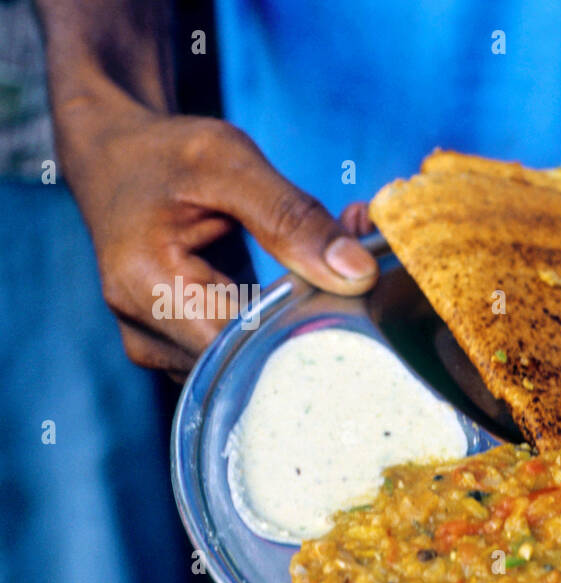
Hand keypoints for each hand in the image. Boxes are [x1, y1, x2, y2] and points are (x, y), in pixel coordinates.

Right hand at [59, 102, 377, 373]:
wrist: (116, 160)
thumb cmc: (165, 155)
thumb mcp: (228, 163)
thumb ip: (292, 217)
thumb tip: (358, 273)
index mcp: (146, 288)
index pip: (246, 347)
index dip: (308, 329)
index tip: (355, 294)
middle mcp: (147, 333)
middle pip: (252, 362)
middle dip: (310, 322)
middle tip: (355, 273)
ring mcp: (161, 349)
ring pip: (251, 365)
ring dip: (297, 325)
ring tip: (324, 272)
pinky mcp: (182, 350)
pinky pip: (241, 356)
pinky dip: (277, 326)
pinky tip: (299, 288)